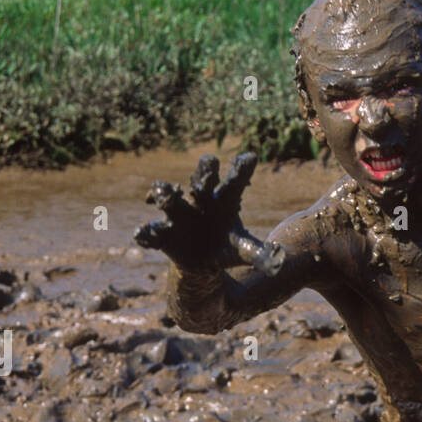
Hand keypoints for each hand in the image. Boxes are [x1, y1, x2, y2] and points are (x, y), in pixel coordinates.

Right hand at [134, 152, 278, 273]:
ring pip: (168, 196)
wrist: (202, 262)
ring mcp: (179, 214)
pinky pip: (150, 231)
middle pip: (201, 177)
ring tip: (164, 196)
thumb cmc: (227, 248)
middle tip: (208, 172)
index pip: (235, 179)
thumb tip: (278, 263)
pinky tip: (143, 235)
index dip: (241, 168)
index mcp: (224, 199)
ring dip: (164, 193)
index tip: (250, 158)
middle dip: (204, 171)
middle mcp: (200, 199)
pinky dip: (146, 233)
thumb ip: (260, 255)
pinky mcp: (163, 233)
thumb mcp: (244, 251)